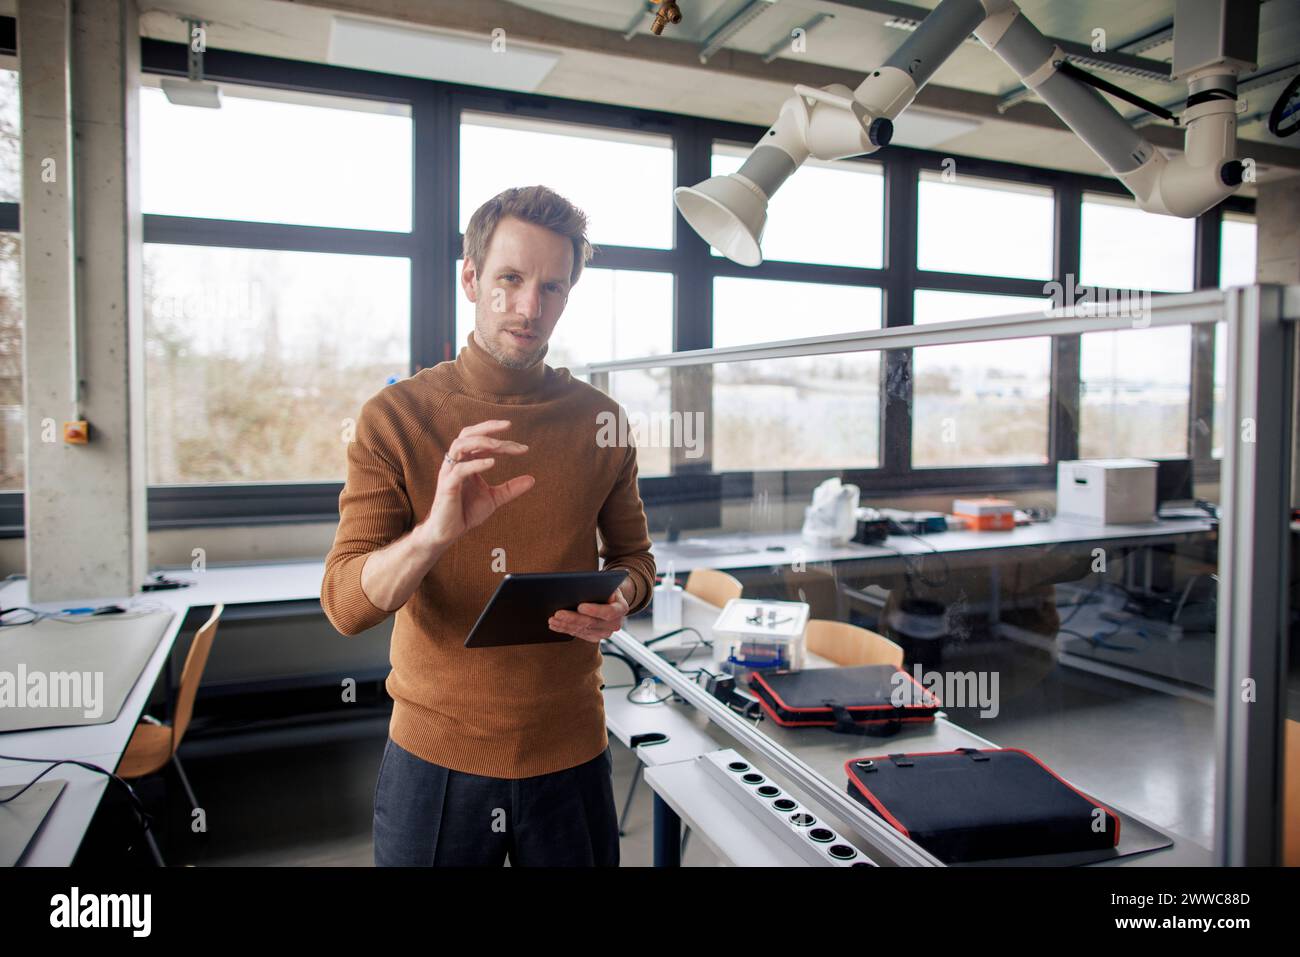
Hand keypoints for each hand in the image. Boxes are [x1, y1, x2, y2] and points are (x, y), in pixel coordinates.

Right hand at [417, 420, 533, 548]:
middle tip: (508, 426)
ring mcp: (449, 472)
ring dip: (481, 442)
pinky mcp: (447, 486)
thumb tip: (532, 479)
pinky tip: (492, 463)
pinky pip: (459, 470)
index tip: (523, 448)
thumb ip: (510, 488)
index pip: (482, 442)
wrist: (448, 532)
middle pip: (467, 433)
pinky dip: (476, 463)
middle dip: (487, 427)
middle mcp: (456, 463)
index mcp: (466, 462)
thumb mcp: (494, 498)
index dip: (503, 441)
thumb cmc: (466, 512)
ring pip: (459, 445)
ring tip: (500, 446)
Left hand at [548, 585, 630, 643]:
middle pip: (592, 623)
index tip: (580, 606)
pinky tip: (555, 625)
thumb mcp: (606, 582)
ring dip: (566, 625)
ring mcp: (604, 632)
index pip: (608, 612)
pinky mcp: (594, 637)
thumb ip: (597, 586)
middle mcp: (615, 624)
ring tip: (552, 619)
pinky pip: (578, 634)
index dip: (594, 610)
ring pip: (583, 630)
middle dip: (573, 618)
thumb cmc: (606, 587)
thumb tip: (577, 587)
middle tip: (558, 613)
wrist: (610, 598)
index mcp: (621, 608)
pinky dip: (565, 629)